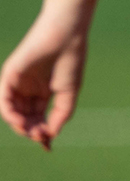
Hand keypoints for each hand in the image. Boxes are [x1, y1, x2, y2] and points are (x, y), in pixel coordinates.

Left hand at [2, 5, 88, 149]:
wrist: (67, 35)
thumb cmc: (71, 60)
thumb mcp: (69, 93)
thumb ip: (61, 114)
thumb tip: (50, 136)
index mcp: (42, 92)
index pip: (36, 118)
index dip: (41, 133)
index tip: (48, 146)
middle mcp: (27, 90)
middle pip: (24, 118)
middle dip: (31, 131)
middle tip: (41, 137)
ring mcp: (16, 83)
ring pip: (12, 112)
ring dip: (20, 126)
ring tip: (32, 131)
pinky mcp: (8, 76)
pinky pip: (3, 101)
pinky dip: (9, 114)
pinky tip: (21, 122)